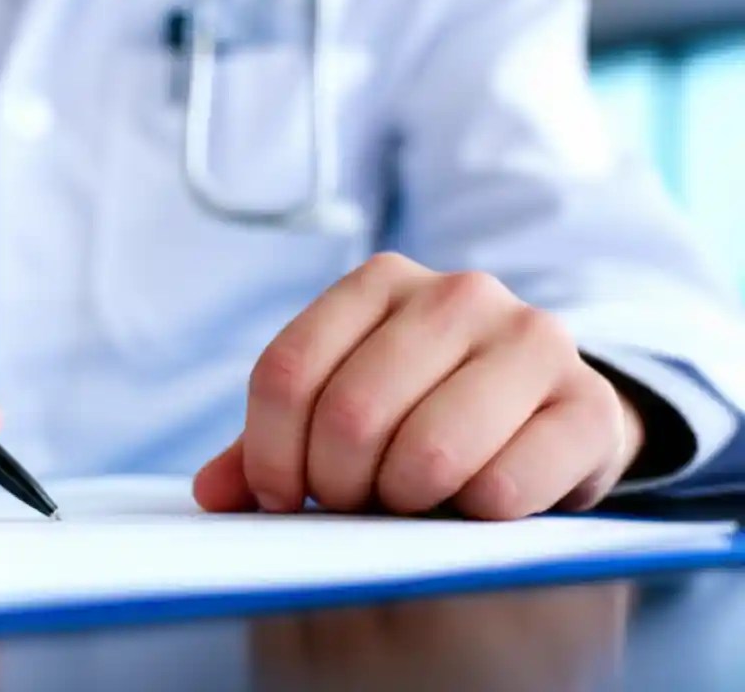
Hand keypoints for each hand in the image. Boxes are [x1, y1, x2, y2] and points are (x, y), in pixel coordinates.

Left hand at [194, 253, 644, 519]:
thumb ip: (271, 443)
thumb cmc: (426, 413)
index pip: (286, 373)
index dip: (270, 455)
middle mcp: (457, 294)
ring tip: (412, 501)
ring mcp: (530, 340)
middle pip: (350, 413)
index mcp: (380, 280)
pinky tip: (473, 505)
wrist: (549, 414)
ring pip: (427, 450)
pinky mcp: (586, 405)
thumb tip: (211, 493)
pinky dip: (471, 516)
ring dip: (404, 501)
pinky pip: (502, 486)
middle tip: (353, 501)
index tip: (281, 495)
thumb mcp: (342, 410)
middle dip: (337, 485)